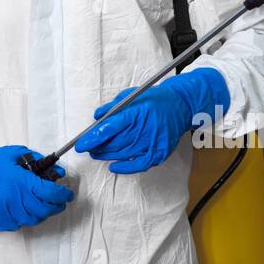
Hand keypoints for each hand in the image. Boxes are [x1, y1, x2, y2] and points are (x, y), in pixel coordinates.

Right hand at [0, 122, 73, 230]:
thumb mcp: (15, 154)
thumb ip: (38, 161)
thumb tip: (57, 171)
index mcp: (20, 181)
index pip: (50, 193)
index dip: (63, 195)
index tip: (68, 194)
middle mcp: (14, 198)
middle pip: (44, 210)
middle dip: (55, 206)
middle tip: (58, 202)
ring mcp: (4, 211)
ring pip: (32, 220)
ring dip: (40, 213)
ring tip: (40, 205)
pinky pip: (16, 225)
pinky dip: (23, 219)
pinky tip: (21, 209)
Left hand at [75, 67, 229, 173]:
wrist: (181, 106)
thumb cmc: (155, 99)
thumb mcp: (132, 95)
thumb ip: (113, 106)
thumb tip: (96, 117)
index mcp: (137, 111)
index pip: (110, 127)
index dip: (93, 137)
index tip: (81, 144)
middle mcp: (144, 128)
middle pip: (114, 143)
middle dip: (97, 147)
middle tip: (87, 147)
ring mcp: (152, 142)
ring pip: (123, 153)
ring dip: (106, 155)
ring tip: (96, 153)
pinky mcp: (159, 153)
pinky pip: (138, 165)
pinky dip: (125, 168)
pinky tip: (113, 166)